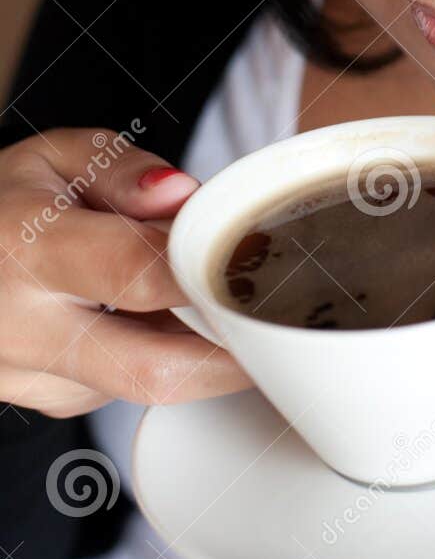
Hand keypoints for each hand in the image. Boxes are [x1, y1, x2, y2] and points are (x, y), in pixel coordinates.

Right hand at [0, 128, 250, 415]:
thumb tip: (182, 195)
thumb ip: (125, 170)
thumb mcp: (53, 156)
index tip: (263, 274)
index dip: (207, 278)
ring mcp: (26, 376)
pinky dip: (152, 356)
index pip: (137, 273)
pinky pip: (119, 390)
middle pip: (155, 369)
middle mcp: (20, 325)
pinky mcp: (41, 401)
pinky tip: (147, 317)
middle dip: (233, 357)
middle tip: (284, 331)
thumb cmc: (3, 202)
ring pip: (141, 385)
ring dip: (191, 351)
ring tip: (205, 298)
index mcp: (28, 249)